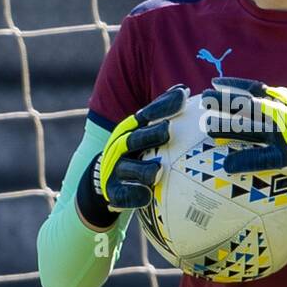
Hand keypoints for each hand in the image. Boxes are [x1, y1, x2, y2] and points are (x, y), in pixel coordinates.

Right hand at [76, 84, 187, 227]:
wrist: (102, 183)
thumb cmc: (135, 155)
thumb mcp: (142, 133)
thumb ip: (160, 115)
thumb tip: (183, 89)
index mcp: (130, 131)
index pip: (146, 115)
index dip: (162, 105)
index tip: (183, 95)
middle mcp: (121, 147)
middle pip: (135, 139)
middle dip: (151, 134)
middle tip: (168, 130)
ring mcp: (116, 169)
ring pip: (128, 168)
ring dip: (143, 169)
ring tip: (158, 170)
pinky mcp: (114, 192)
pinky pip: (124, 195)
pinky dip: (134, 196)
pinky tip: (146, 196)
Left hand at [199, 77, 286, 207]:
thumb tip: (265, 103)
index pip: (257, 88)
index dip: (235, 85)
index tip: (215, 82)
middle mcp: (286, 113)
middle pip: (249, 104)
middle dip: (225, 100)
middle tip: (203, 99)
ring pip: (252, 127)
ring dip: (228, 126)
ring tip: (207, 127)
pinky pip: (262, 158)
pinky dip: (244, 160)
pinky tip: (227, 165)